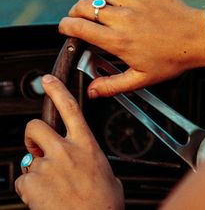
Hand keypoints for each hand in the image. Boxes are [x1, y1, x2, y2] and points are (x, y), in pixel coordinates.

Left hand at [15, 75, 123, 209]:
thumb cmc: (102, 202)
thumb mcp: (106, 174)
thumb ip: (92, 162)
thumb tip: (88, 162)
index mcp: (86, 145)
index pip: (70, 108)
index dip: (58, 90)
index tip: (48, 80)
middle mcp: (66, 151)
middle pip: (36, 126)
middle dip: (32, 134)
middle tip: (37, 146)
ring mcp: (49, 166)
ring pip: (29, 157)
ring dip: (35, 168)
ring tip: (49, 184)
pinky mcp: (34, 184)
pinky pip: (23, 181)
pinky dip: (30, 189)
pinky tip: (44, 197)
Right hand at [59, 0, 204, 97]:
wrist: (196, 39)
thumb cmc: (170, 59)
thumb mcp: (140, 80)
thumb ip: (113, 85)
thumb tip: (92, 91)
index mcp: (118, 41)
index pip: (80, 28)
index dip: (66, 26)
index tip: (64, 29)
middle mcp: (122, 18)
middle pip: (85, 7)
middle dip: (74, 13)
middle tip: (77, 19)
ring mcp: (133, 1)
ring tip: (92, 8)